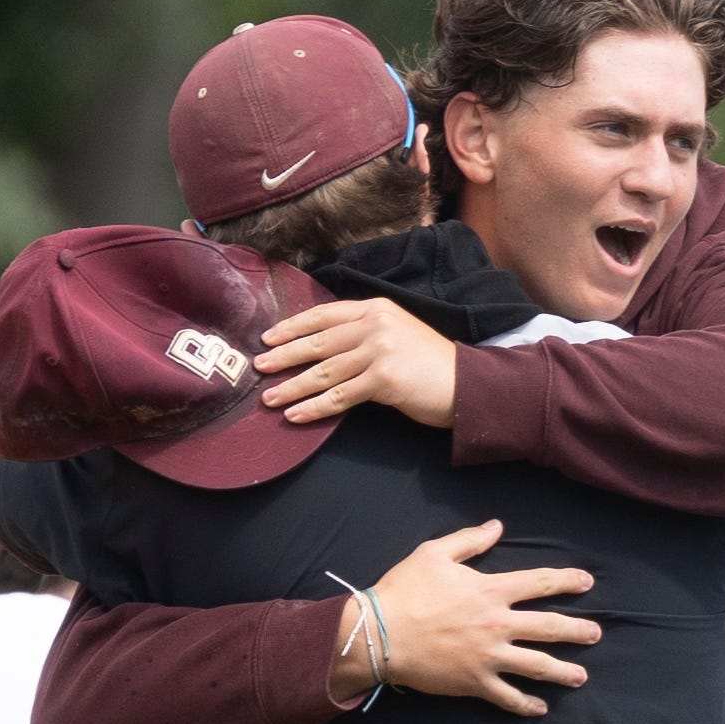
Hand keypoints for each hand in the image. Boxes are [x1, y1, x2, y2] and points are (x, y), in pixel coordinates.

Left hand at [252, 299, 460, 427]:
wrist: (466, 384)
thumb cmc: (428, 364)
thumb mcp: (395, 333)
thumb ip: (362, 333)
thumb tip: (320, 347)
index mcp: (375, 308)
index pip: (323, 314)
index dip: (292, 327)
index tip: (267, 338)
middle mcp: (375, 324)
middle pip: (318, 342)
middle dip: (284, 356)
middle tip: (258, 367)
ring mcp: (380, 350)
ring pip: (324, 371)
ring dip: (292, 387)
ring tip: (269, 398)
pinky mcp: (384, 379)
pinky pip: (339, 396)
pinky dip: (314, 408)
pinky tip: (295, 415)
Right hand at [333, 520, 598, 715]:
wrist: (379, 634)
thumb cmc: (404, 590)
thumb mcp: (434, 553)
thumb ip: (470, 539)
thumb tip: (497, 526)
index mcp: (491, 590)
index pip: (540, 583)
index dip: (566, 581)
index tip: (587, 582)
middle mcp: (498, 624)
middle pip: (550, 627)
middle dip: (577, 630)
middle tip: (595, 634)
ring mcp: (489, 656)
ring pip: (537, 665)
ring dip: (563, 671)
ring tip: (581, 676)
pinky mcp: (475, 682)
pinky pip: (507, 696)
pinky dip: (525, 704)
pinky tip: (540, 707)